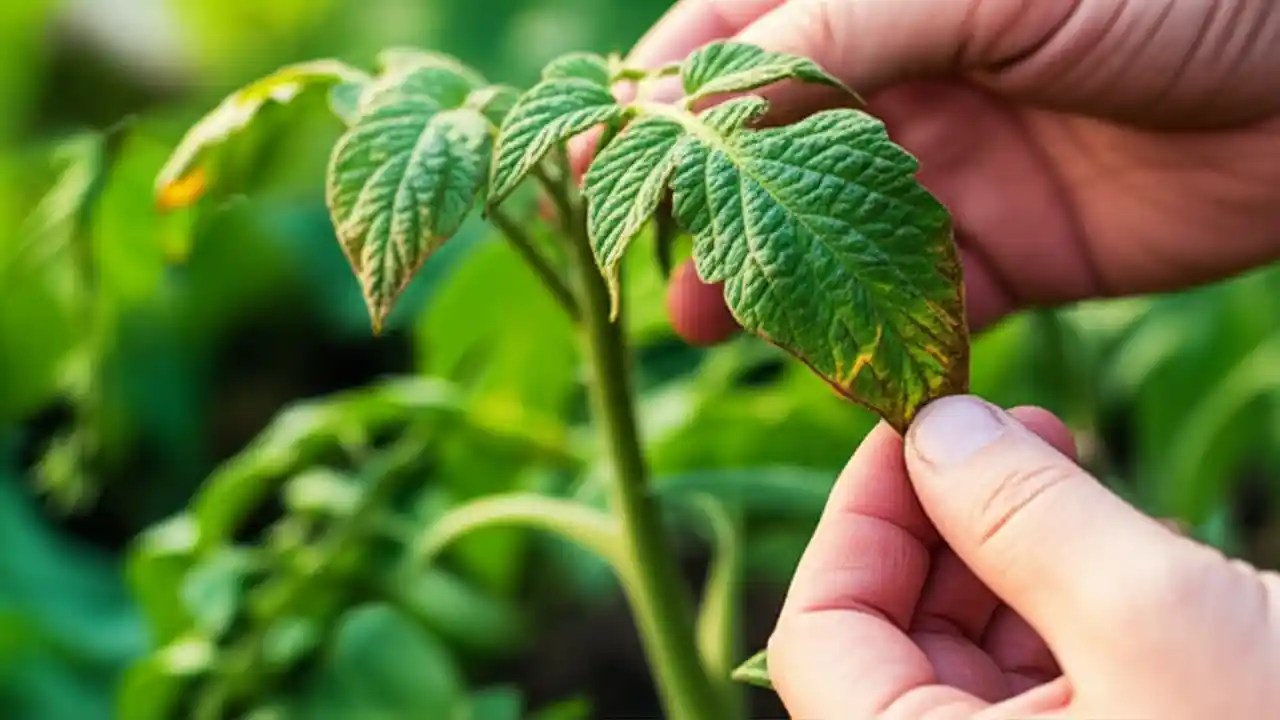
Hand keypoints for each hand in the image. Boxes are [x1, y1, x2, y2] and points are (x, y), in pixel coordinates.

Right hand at [631, 0, 1279, 332]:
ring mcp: (955, 172)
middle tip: (672, 282)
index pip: (735, 42)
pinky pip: (926, 311)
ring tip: (728, 329)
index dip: (660, 107)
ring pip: (834, 245)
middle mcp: (905, 82)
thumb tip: (697, 90)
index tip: (598, 170)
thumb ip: (843, 29)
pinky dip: (887, 347)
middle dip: (712, 219)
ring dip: (781, 291)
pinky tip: (854, 376)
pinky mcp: (1013, 252)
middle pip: (768, 158)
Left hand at [769, 395, 1279, 717]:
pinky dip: (1063, 607)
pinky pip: (1049, 686)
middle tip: (1005, 432)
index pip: (817, 637)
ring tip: (1065, 471)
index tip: (914, 424)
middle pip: (890, 643)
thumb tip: (935, 427)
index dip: (858, 517)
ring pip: (969, 661)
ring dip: (1004, 556)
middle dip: (940, 525)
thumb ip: (1023, 515)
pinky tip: (1112, 549)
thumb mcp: (1154, 619)